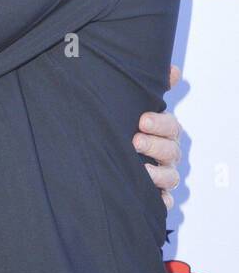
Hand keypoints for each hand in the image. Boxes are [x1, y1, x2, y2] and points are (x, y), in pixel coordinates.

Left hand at [134, 63, 181, 210]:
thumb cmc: (122, 125)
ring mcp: (161, 175)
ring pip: (170, 177)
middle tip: (135, 140)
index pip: (171, 127)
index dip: (160, 123)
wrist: (99, 150)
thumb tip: (173, 71)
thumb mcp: (131, 105)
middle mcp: (166, 153)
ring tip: (142, 170)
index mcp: (163, 131)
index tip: (142, 119)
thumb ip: (150, 88)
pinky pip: (164, 201)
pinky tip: (155, 200)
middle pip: (171, 151)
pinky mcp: (154, 194)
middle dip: (155, 145)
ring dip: (159, 174)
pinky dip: (162, 202)